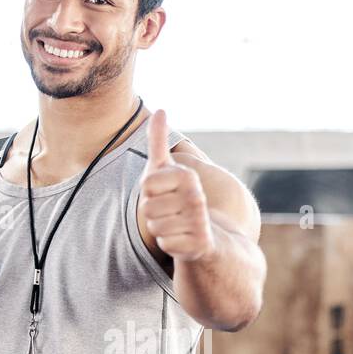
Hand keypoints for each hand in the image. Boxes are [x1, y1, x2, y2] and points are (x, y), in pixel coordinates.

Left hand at [138, 109, 214, 260]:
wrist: (207, 234)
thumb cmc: (179, 199)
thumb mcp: (167, 170)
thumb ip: (159, 141)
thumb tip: (161, 109)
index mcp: (187, 177)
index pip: (145, 186)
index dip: (149, 194)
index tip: (165, 194)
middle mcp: (196, 197)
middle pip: (147, 209)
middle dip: (154, 214)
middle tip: (171, 213)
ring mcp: (199, 221)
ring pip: (155, 227)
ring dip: (161, 229)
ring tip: (176, 225)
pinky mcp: (199, 244)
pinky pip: (165, 244)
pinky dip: (170, 245)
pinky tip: (182, 240)